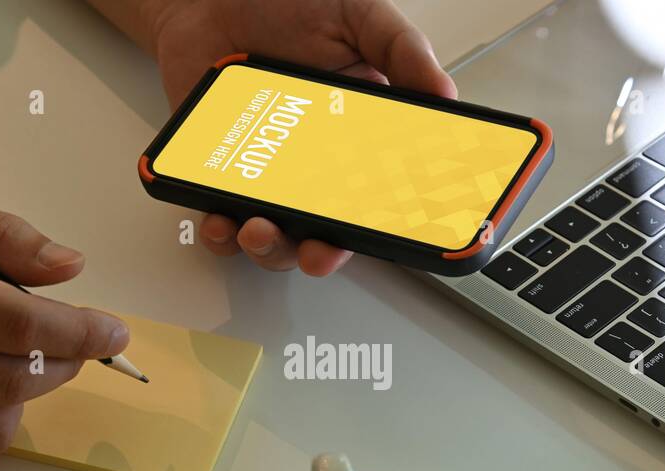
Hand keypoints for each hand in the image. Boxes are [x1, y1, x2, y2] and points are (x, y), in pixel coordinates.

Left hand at [105, 0, 456, 275]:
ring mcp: (268, 174)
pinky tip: (219, 221)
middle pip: (328, 231)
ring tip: (259, 230)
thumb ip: (403, 50)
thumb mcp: (358, 17)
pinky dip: (220, 232)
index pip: (383, 195)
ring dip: (269, 248)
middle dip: (324, 252)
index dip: (391, 224)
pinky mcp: (222, 174)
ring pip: (276, 237)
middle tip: (319, 250)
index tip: (394, 234)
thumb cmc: (283, 6)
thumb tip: (444, 94)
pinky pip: (222, 221)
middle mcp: (316, 165)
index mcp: (359, 137)